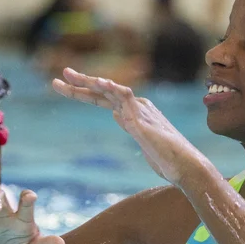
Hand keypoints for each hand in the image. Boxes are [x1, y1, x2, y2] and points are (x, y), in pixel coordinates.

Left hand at [52, 67, 205, 184]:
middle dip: (80, 84)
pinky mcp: (143, 121)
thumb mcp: (141, 140)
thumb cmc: (167, 158)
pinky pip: (127, 99)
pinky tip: (100, 83)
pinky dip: (113, 89)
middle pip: (102, 93)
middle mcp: (136, 107)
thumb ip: (129, 126)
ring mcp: (140, 112)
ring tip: (69, 76)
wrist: (186, 167)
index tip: (64, 87)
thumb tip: (116, 114)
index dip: (83, 93)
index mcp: (133, 112)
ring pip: (111, 91)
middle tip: (59, 77)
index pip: (103, 100)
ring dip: (89, 82)